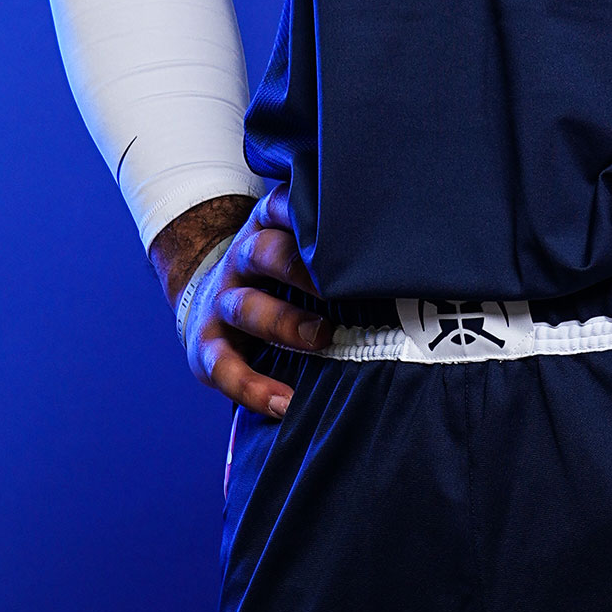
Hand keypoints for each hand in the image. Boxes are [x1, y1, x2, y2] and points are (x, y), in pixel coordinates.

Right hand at [171, 186, 327, 416]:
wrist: (206, 300)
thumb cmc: (276, 276)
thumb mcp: (295, 248)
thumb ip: (334, 246)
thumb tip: (404, 254)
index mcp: (266, 229)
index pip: (281, 208)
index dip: (305, 214)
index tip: (344, 224)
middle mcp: (240, 260)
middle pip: (263, 253)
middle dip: (300, 269)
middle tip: (340, 290)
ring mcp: (222, 302)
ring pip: (245, 306)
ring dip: (284, 322)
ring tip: (321, 338)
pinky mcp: (206, 345)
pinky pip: (223, 367)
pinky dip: (253, 388)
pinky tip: (285, 403)